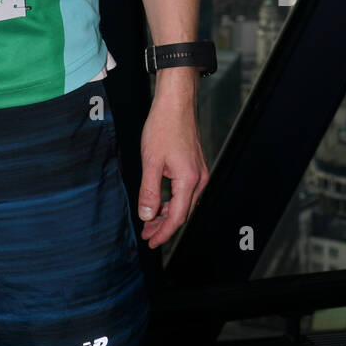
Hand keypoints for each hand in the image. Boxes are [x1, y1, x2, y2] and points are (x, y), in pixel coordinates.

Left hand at [136, 91, 208, 248]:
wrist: (176, 102)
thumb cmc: (164, 126)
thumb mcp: (150, 161)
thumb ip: (149, 191)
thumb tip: (147, 215)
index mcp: (189, 180)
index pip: (177, 217)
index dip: (163, 233)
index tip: (151, 242)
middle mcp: (198, 179)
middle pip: (183, 213)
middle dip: (164, 226)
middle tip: (147, 235)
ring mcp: (199, 171)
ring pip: (184, 203)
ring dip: (168, 214)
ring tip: (150, 221)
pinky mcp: (195, 165)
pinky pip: (185, 191)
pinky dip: (173, 201)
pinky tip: (160, 202)